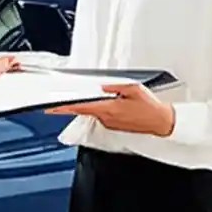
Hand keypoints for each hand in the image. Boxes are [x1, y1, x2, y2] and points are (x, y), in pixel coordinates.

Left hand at [45, 83, 174, 136]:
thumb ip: (115, 86)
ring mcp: (110, 124)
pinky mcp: (114, 126)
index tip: (51, 108)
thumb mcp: (133, 89)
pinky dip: (101, 109)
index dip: (64, 108)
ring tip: (99, 98)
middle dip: (74, 104)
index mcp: (109, 109)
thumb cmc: (149, 107)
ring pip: (94, 112)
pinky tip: (109, 104)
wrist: (161, 122)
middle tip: (58, 101)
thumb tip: (102, 86)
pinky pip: (102, 115)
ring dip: (91, 105)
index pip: (81, 107)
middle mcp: (107, 118)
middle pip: (85, 109)